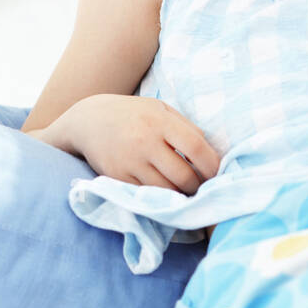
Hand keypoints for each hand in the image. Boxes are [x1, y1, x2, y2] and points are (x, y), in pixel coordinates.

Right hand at [59, 94, 220, 192]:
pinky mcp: (117, 177)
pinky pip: (147, 195)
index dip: (213, 166)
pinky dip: (161, 197)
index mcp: (160, 122)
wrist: (89, 120)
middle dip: (199, 186)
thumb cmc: (134, 114)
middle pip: (184, 176)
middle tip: (203, 187)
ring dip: (181, 195)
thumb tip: (215, 154)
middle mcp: (144, 142)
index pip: (197, 148)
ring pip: (166, 191)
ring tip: (186, 191)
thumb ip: (187, 128)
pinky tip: (166, 193)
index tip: (218, 174)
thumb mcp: (161, 110)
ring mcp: (129, 162)